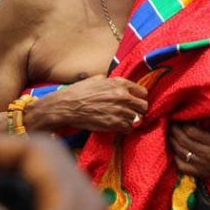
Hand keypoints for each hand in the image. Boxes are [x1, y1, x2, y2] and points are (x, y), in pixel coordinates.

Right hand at [26, 76, 147, 133]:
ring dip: (132, 121)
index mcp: (120, 84)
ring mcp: (120, 110)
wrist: (65, 106)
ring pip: (138, 118)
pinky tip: (118, 127)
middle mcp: (123, 96)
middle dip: (138, 110)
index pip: (143, 92)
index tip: (135, 102)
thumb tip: (116, 84)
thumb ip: (111, 81)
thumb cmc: (78, 92)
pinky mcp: (114, 123)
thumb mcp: (96, 80)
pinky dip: (125, 129)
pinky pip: (129, 128)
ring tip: (124, 121)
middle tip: (132, 113)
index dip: (139, 98)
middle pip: (143, 106)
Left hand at [169, 119, 209, 178]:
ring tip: (172, 135)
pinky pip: (182, 166)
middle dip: (175, 132)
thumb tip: (195, 111)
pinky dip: (176, 157)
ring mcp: (205, 166)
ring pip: (181, 153)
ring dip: (173, 142)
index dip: (184, 124)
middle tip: (172, 125)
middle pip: (184, 142)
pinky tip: (177, 149)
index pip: (191, 132)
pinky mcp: (201, 173)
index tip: (182, 120)